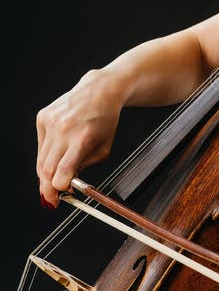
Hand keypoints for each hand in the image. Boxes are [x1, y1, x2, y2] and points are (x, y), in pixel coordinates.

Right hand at [36, 69, 122, 207]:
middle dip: (47, 188)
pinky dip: (46, 154)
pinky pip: (41, 144)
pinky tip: (56, 154)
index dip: (58, 189)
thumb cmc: (105, 119)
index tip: (59, 198)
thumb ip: (85, 167)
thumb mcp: (104, 148)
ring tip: (53, 180)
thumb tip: (66, 182)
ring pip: (41, 158)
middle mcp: (64, 130)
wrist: (100, 91)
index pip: (63, 171)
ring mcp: (50, 122)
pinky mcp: (42, 117)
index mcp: (82, 138)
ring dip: (45, 174)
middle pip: (47, 168)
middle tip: (51, 199)